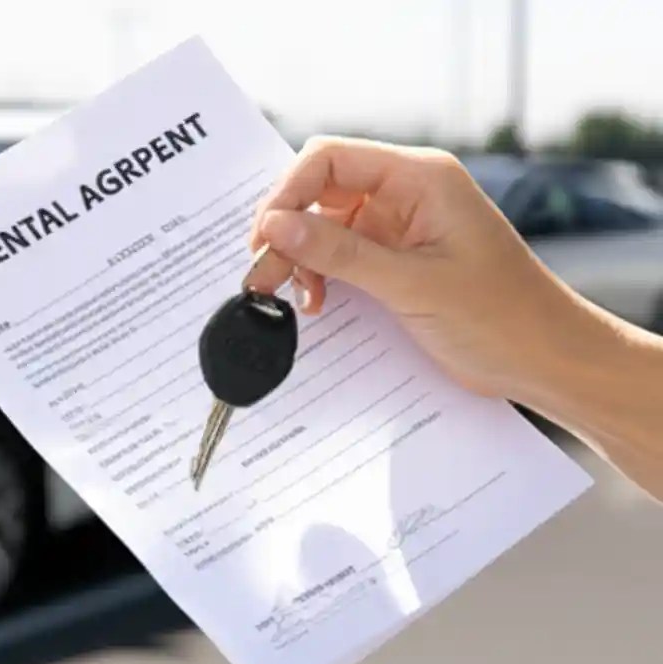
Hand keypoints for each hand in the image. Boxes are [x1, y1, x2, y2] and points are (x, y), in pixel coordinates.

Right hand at [241, 136, 592, 404]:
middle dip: (286, 231)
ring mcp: (401, 224)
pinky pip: (342, 252)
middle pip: (320, 190)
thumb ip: (339, 252)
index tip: (264, 239)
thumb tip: (274, 226)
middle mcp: (408, 191)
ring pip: (324, 224)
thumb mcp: (412, 284)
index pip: (329, 159)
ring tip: (290, 296)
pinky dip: (320, 274)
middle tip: (262, 276)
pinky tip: (318, 302)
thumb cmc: (501, 317)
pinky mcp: (398, 256)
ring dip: (300, 257)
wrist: (546, 358)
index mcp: (420, 178)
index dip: (287, 194)